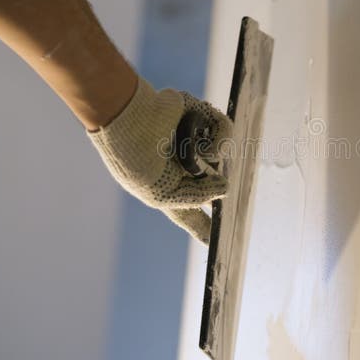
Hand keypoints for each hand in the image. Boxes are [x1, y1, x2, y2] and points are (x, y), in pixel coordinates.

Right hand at [88, 77, 231, 243]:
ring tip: (185, 150)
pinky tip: (198, 136)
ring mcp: (194, 143)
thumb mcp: (161, 194)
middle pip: (214, 183)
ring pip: (222, 157)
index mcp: (167, 190)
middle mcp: (182, 168)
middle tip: (228, 194)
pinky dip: (217, 138)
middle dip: (221, 187)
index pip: (190, 215)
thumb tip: (226, 187)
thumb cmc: (136, 161)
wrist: (131, 120)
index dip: (203, 228)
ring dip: (208, 158)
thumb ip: (195, 197)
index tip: (217, 240)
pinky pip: (225, 132)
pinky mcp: (202, 119)